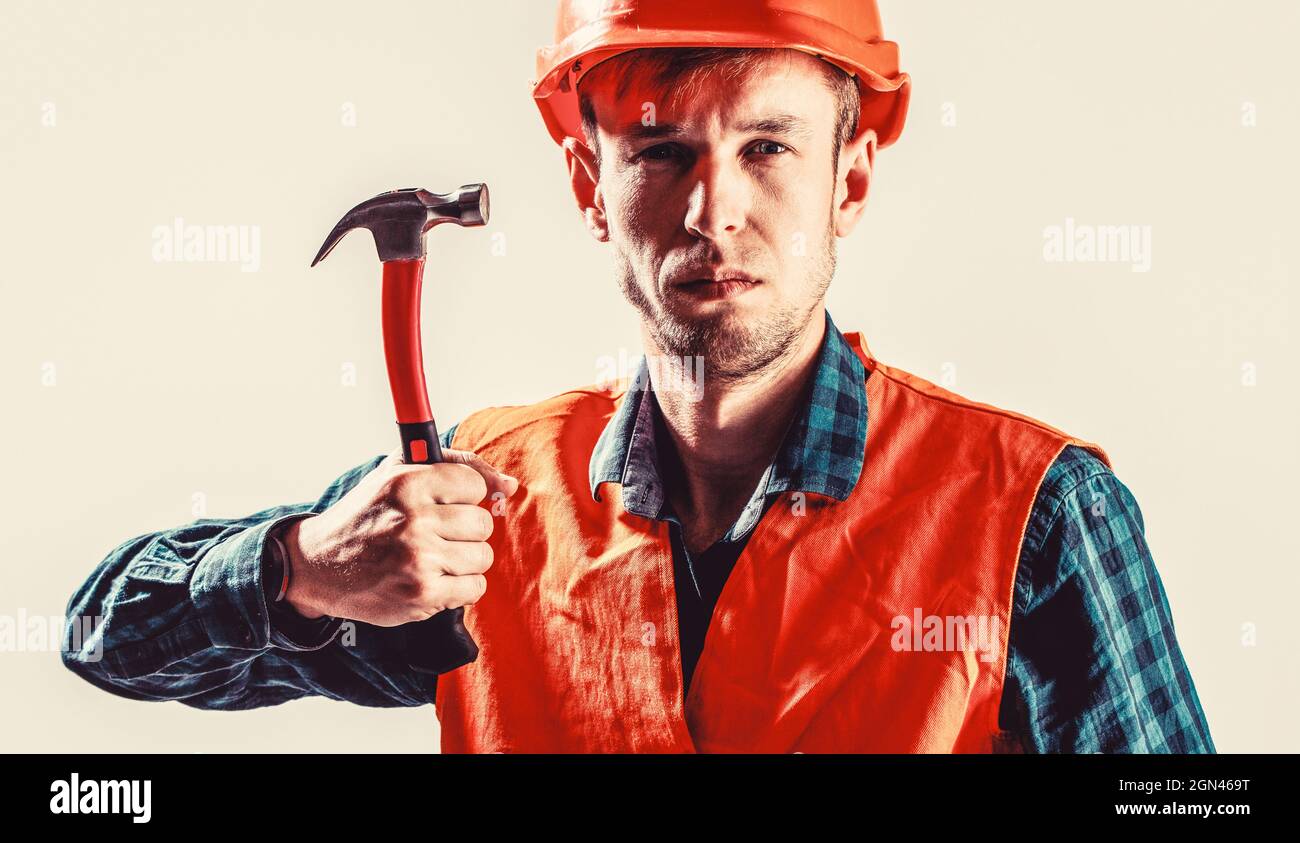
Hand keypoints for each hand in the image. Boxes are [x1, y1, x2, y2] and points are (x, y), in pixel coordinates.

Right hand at [281, 448, 519, 626]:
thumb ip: (459, 466)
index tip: (442, 505)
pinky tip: (433, 579)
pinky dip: (460, 588)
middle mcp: (413, 519)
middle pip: (482, 524)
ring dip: (463, 561)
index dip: (462, 497)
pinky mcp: (422, 594)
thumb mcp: (400, 472)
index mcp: (408, 482)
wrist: (318, 564)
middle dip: (464, 531)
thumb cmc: (368, 514)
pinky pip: (474, 588)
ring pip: (483, 557)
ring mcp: (418, 559)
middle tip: (434, 535)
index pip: (475, 485)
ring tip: (432, 558)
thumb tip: (509, 485)